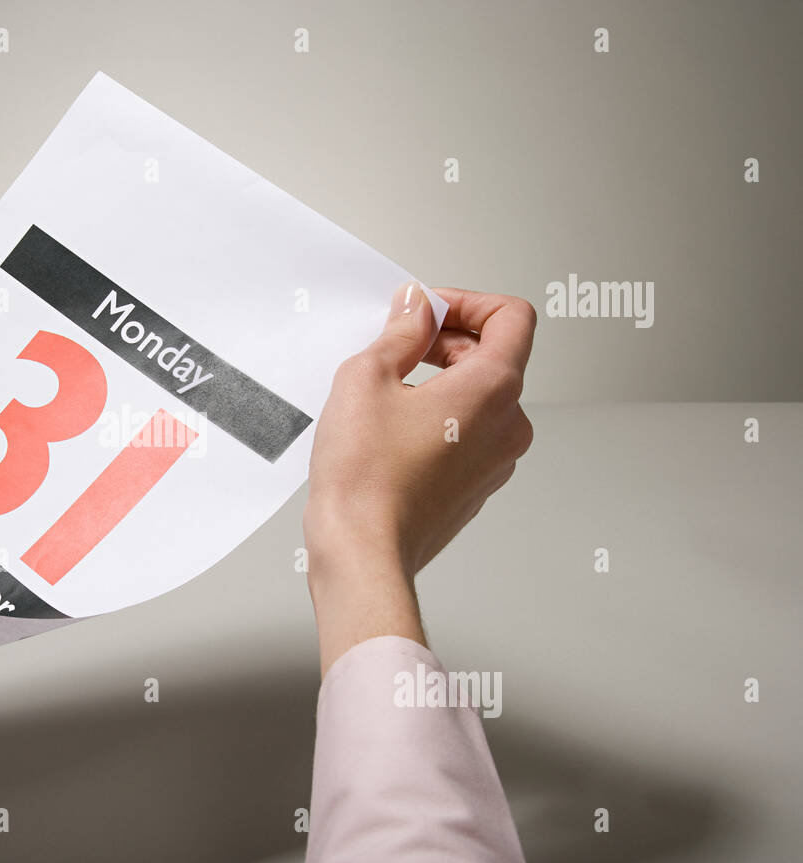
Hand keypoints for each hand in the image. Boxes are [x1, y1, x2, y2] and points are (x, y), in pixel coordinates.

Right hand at [304, 283, 534, 672]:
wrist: (362, 550)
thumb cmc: (365, 477)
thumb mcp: (367, 377)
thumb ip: (401, 331)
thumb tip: (417, 309)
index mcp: (494, 389)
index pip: (511, 317)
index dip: (466, 302)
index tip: (426, 312)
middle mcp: (508, 426)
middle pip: (494, 356)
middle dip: (445, 340)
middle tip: (395, 346)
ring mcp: (495, 462)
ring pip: (478, 398)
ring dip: (438, 380)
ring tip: (385, 392)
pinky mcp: (474, 487)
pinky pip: (466, 435)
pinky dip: (436, 418)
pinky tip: (389, 430)